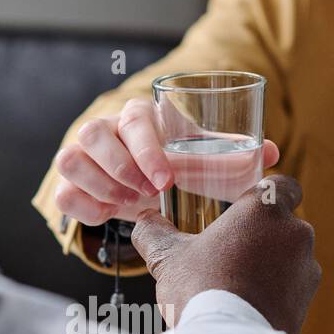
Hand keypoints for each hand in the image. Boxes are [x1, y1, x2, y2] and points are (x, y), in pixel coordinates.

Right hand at [53, 98, 280, 224]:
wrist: (141, 180)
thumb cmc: (175, 161)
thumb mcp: (199, 157)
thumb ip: (229, 155)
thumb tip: (271, 152)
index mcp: (139, 117)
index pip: (134, 118)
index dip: (146, 148)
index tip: (166, 179)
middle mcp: (105, 131)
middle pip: (92, 133)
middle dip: (120, 166)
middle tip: (148, 193)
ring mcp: (82, 157)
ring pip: (70, 159)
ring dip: (99, 183)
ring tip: (129, 203)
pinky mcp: (70, 186)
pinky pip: (63, 193)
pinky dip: (82, 206)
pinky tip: (107, 215)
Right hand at [130, 175, 319, 333]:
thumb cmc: (199, 290)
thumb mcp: (167, 257)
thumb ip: (154, 231)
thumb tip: (145, 219)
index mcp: (266, 210)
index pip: (285, 186)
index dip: (268, 196)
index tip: (250, 209)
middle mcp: (296, 235)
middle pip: (283, 226)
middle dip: (261, 237)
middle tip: (230, 253)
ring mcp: (307, 271)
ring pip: (289, 260)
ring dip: (269, 268)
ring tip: (235, 287)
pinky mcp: (307, 303)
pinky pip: (290, 292)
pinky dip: (273, 296)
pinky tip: (246, 309)